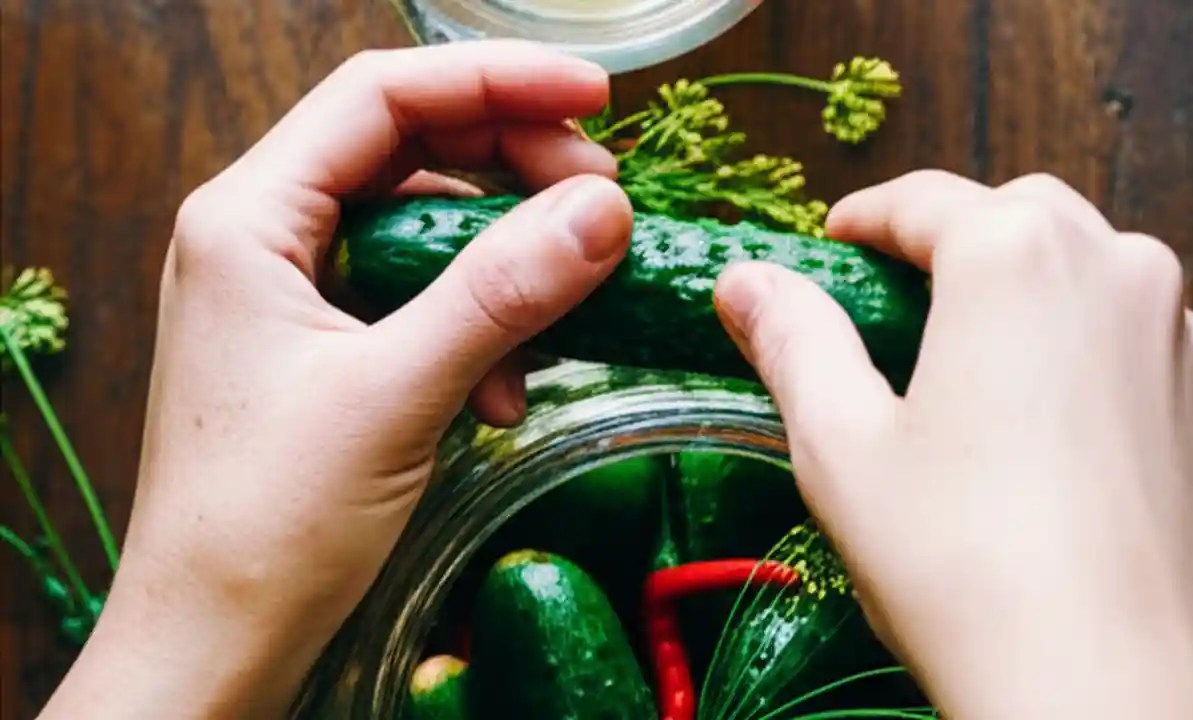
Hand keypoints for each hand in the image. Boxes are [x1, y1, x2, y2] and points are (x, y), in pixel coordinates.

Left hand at [43, 41, 631, 718]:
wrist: (216, 641)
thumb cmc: (266, 527)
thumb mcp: (396, 396)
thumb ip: (500, 293)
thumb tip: (601, 211)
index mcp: (249, 219)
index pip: (382, 96)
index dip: (495, 80)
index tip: (594, 97)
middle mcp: (264, 237)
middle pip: (410, 148)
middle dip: (515, 167)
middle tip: (600, 206)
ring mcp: (293, 292)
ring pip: (424, 224)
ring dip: (504, 260)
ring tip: (561, 311)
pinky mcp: (324, 344)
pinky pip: (420, 294)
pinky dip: (479, 322)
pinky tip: (504, 386)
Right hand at [714, 171, 1192, 718]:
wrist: (1107, 689)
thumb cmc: (961, 565)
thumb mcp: (840, 443)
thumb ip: (792, 339)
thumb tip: (746, 281)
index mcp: (1014, 257)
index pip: (925, 199)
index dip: (864, 219)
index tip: (831, 243)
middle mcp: (1115, 268)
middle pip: (1016, 216)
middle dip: (949, 241)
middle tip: (891, 302)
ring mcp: (1178, 334)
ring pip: (1087, 268)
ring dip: (1021, 287)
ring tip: (966, 363)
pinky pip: (1133, 333)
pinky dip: (1080, 342)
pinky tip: (1038, 419)